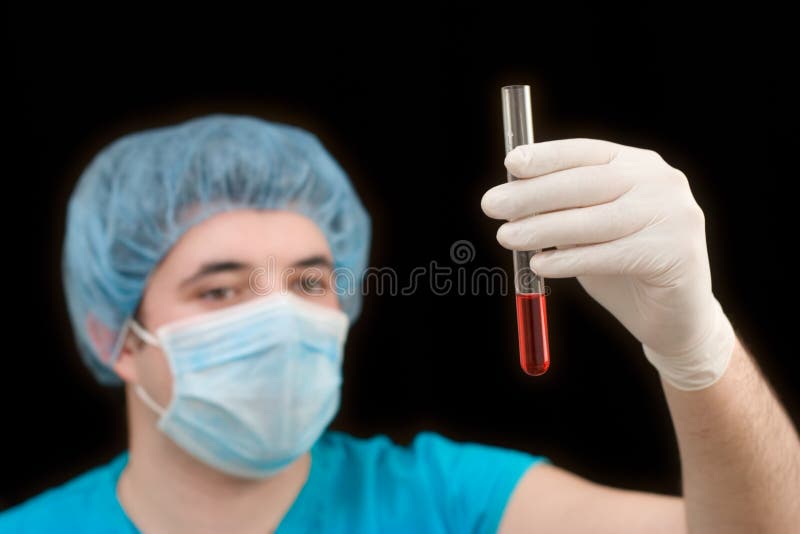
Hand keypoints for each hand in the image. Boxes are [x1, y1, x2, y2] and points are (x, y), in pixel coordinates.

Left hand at [481, 138, 735, 389]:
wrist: (675, 317)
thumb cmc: (623, 266)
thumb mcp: (587, 229)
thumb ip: (561, 209)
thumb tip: (509, 194)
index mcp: (639, 165)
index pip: (587, 152)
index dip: (547, 156)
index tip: (510, 163)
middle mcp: (661, 182)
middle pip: (587, 183)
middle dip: (533, 194)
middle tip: (491, 205)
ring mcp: (674, 216)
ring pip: (595, 220)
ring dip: (543, 228)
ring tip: (506, 237)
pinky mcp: (676, 254)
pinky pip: (610, 254)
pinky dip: (570, 260)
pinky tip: (540, 264)